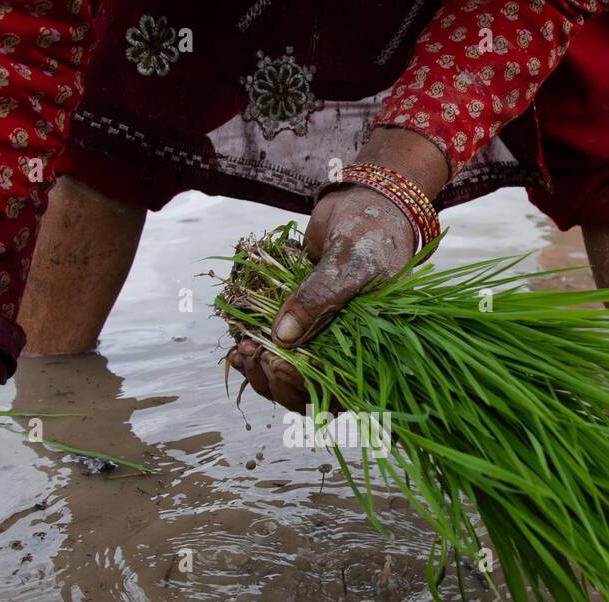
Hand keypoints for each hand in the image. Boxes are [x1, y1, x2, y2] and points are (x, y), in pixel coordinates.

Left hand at [229, 128, 447, 413]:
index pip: (338, 393)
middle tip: (252, 354)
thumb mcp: (347, 263)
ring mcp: (319, 338)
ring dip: (260, 369)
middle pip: (306, 390)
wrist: (364, 202)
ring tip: (242, 348)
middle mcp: (346, 351)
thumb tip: (282, 339)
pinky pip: (273, 348)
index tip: (277, 366)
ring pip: (287, 374)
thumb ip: (318, 299)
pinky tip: (236, 340)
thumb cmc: (371, 233)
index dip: (304, 390)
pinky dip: (254, 348)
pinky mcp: (296, 322)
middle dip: (274, 381)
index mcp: (371, 351)